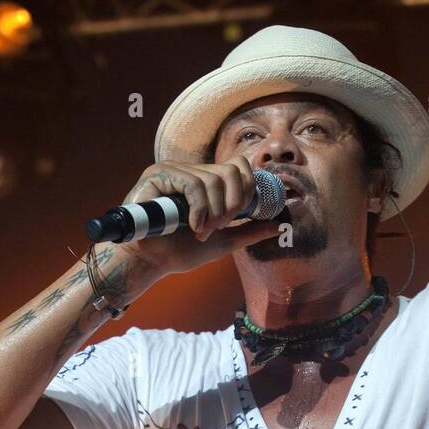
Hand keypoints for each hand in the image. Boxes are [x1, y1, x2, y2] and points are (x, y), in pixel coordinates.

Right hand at [112, 156, 282, 282]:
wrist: (151, 261)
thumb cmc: (180, 251)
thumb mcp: (223, 241)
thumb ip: (248, 231)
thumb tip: (278, 225)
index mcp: (207, 182)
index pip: (240, 167)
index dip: (247, 190)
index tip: (237, 217)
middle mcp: (193, 171)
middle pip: (233, 170)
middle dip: (234, 203)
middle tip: (220, 226)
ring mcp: (176, 170)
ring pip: (215, 179)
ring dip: (215, 212)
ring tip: (202, 231)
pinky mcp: (159, 174)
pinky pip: (194, 184)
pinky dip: (199, 209)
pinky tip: (192, 225)